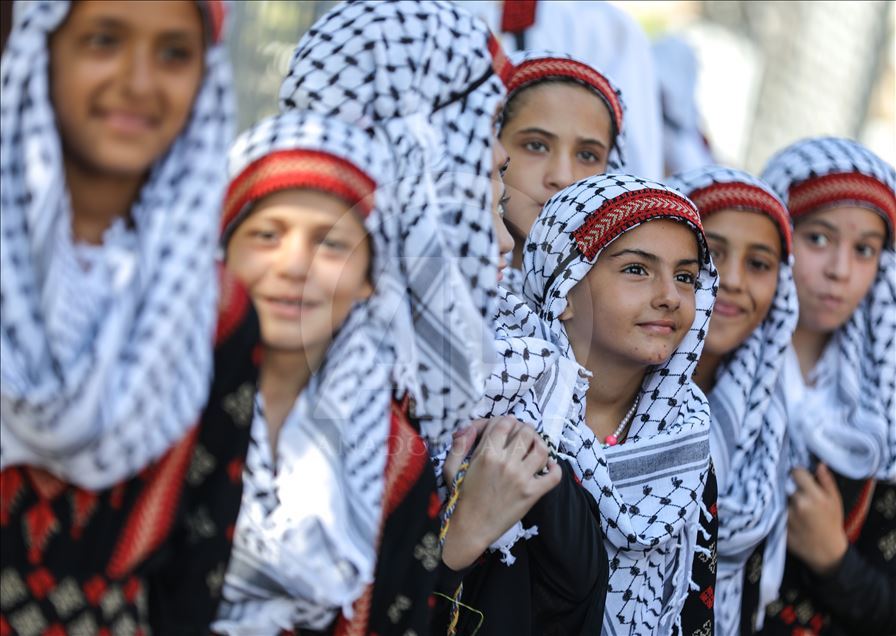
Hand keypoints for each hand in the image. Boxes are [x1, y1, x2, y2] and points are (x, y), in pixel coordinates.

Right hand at [440, 416, 560, 569]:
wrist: (471, 528)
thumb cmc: (461, 498)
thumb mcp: (451, 468)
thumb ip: (458, 445)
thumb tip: (468, 427)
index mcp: (485, 454)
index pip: (504, 423)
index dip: (506, 421)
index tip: (505, 429)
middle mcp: (505, 463)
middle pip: (526, 431)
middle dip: (524, 430)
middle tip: (522, 437)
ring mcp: (521, 478)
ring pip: (541, 449)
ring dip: (540, 444)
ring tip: (534, 448)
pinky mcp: (532, 494)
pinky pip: (553, 476)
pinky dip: (555, 468)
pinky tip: (548, 467)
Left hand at [786, 464, 848, 575]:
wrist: (826, 552)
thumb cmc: (832, 524)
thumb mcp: (835, 501)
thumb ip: (827, 481)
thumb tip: (819, 464)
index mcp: (813, 496)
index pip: (796, 472)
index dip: (798, 473)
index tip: (799, 477)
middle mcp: (798, 504)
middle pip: (785, 482)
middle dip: (789, 484)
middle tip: (793, 488)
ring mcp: (786, 514)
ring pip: (778, 495)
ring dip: (782, 495)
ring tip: (790, 501)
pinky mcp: (778, 524)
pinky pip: (774, 508)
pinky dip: (776, 507)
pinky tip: (784, 510)